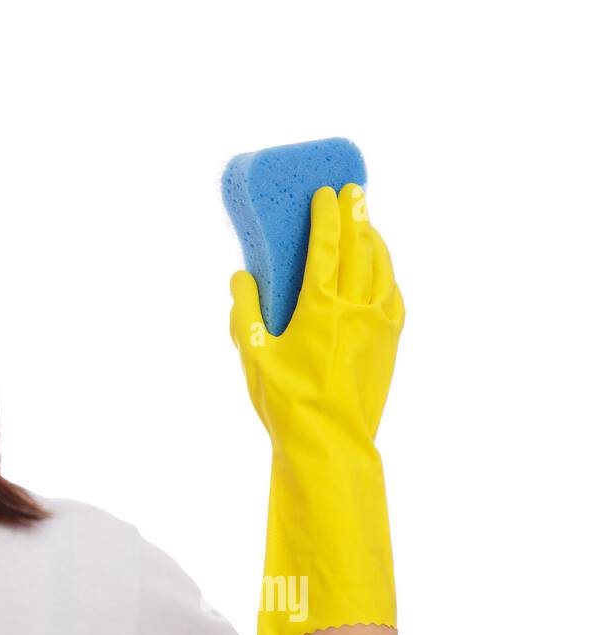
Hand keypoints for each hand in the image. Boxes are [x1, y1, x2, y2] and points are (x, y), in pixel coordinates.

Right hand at [228, 183, 405, 634]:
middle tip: (353, 190)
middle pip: (361, 249)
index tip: (324, 193)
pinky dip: (386, 274)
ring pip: (382, 269)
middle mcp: (355, 309)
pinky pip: (392, 295)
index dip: (326, 217)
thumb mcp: (252, 355)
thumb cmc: (286, 402)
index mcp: (319, 308)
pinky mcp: (389, 343)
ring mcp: (378, 325)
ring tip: (367, 221)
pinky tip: (381, 270)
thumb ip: (245, 311)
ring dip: (375, 240)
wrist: (329, 444)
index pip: (326, 248)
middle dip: (356, 215)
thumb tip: (242, 276)